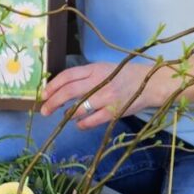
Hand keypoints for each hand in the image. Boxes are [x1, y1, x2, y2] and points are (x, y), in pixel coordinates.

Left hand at [38, 61, 169, 129]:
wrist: (150, 83)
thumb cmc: (123, 76)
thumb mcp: (103, 69)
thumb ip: (85, 76)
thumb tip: (62, 88)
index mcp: (95, 69)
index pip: (67, 76)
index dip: (52, 85)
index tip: (43, 95)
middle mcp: (99, 81)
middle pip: (69, 92)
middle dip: (52, 102)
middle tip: (44, 111)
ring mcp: (107, 97)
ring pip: (79, 108)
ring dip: (68, 114)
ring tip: (66, 115)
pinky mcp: (114, 111)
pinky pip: (92, 120)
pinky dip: (82, 124)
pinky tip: (79, 124)